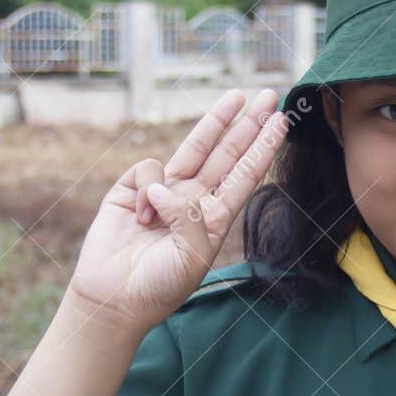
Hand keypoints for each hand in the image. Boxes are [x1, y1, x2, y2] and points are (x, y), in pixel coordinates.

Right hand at [66, 87, 288, 334]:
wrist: (113, 299)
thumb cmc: (158, 286)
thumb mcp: (190, 257)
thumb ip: (188, 218)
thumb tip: (165, 186)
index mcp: (214, 219)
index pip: (245, 176)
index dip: (263, 148)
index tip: (282, 123)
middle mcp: (192, 201)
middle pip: (226, 155)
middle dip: (247, 125)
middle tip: (268, 96)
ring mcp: (163, 193)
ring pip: (194, 149)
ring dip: (215, 122)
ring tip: (236, 96)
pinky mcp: (132, 190)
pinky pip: (148, 170)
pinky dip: (148, 186)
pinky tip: (144, 215)